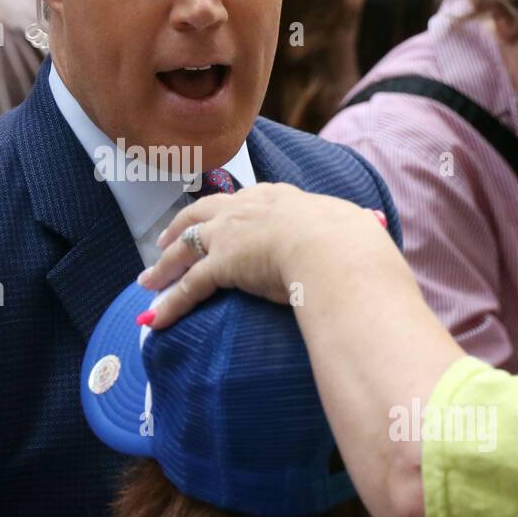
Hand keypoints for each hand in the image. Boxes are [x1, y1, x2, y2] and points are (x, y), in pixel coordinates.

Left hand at [138, 183, 392, 328]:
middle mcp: (247, 209)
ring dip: (163, 267)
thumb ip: (351, 227)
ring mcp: (230, 236)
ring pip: (185, 249)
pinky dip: (169, 304)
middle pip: (202, 215)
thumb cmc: (352, 241)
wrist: (335, 250)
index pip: (245, 201)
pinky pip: (187, 287)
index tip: (218, 216)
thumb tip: (370, 227)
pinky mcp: (221, 266)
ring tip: (147, 281)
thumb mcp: (352, 225)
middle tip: (166, 241)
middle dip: (181, 228)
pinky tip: (154, 319)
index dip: (227, 211)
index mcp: (280, 198)